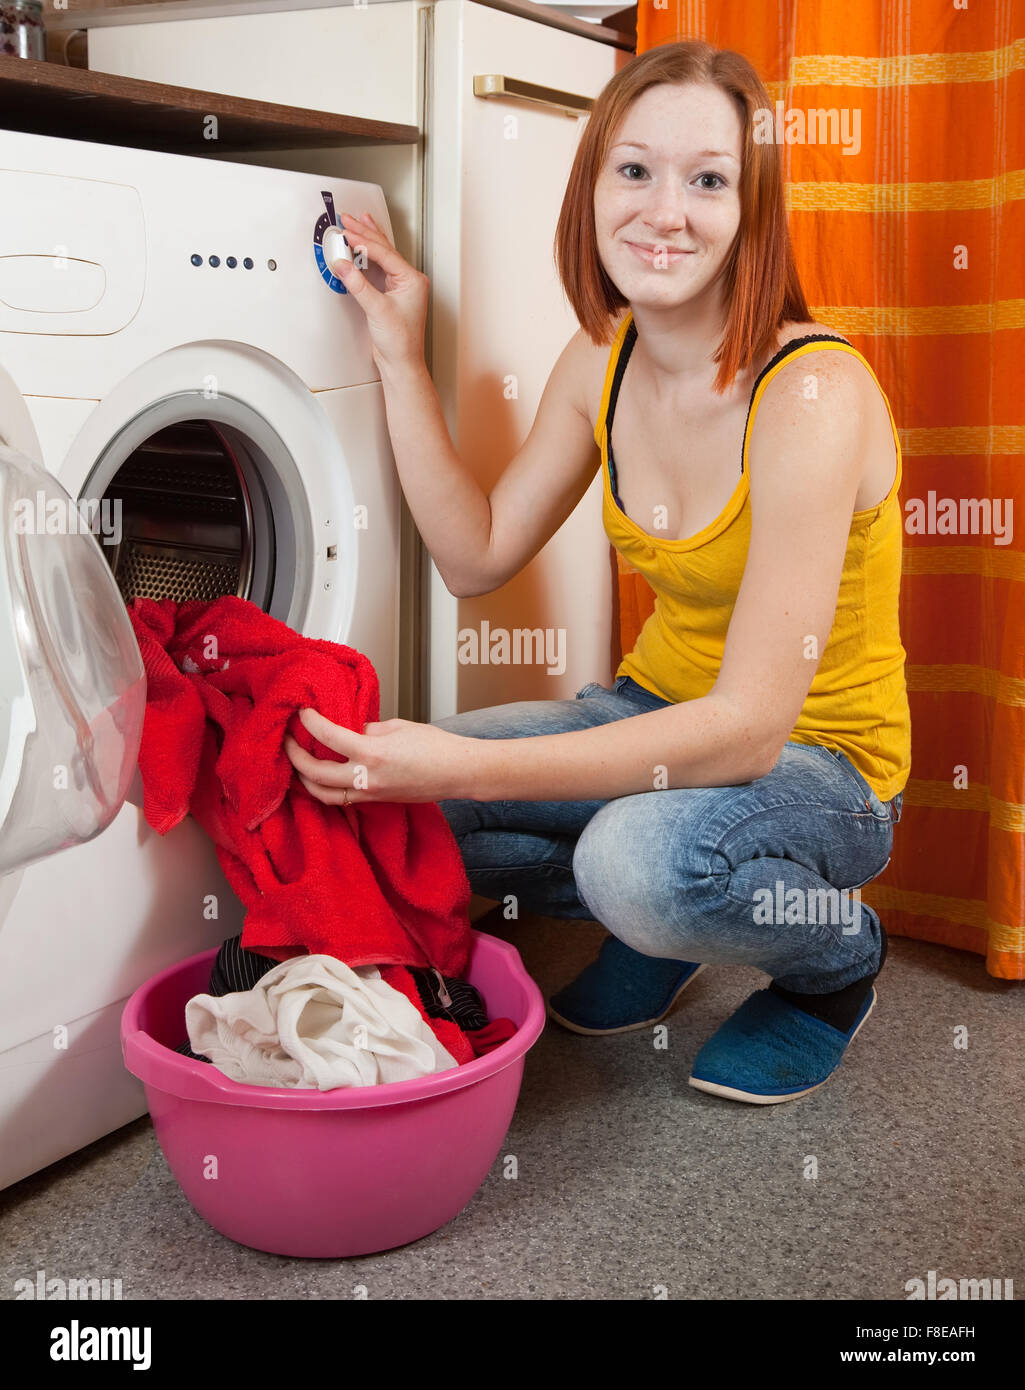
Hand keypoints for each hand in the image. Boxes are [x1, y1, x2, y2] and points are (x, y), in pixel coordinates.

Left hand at [284, 707, 481, 805]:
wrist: (459, 772)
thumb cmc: (436, 746)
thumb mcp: (397, 727)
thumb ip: (367, 729)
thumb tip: (347, 730)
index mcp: (372, 753)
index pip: (328, 736)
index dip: (309, 722)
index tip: (301, 712)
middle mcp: (367, 778)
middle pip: (315, 773)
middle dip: (294, 756)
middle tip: (285, 740)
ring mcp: (370, 793)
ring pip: (323, 794)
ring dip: (304, 780)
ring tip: (296, 764)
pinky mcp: (376, 801)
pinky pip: (341, 799)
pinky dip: (325, 789)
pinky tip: (320, 778)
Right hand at [330, 210, 428, 371]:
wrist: (401, 362)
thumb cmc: (400, 342)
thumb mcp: (376, 309)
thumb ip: (357, 284)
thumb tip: (342, 264)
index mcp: (412, 280)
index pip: (384, 253)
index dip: (363, 241)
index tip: (346, 233)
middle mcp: (408, 280)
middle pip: (384, 249)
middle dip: (365, 232)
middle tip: (348, 219)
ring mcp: (400, 286)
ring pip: (382, 256)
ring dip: (367, 239)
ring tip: (357, 222)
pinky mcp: (390, 294)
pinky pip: (378, 267)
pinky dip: (367, 256)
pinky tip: (360, 247)